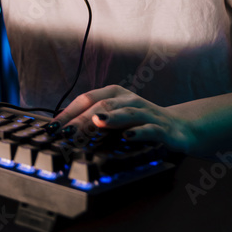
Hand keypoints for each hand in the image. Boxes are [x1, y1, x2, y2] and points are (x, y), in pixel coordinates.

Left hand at [54, 84, 195, 152]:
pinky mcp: (161, 127)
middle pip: (102, 106)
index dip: (68, 113)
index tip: (52, 128)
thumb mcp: (116, 118)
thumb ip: (93, 122)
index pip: (86, 99)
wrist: (179, 127)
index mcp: (114, 94)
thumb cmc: (140, 123)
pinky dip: (137, 132)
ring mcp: (145, 112)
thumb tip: (63, 132)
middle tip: (65, 133)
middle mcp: (128, 99)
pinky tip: (127, 136)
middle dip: (82, 120)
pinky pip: (149, 128)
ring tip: (95, 124)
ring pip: (125, 113)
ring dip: (109, 119)